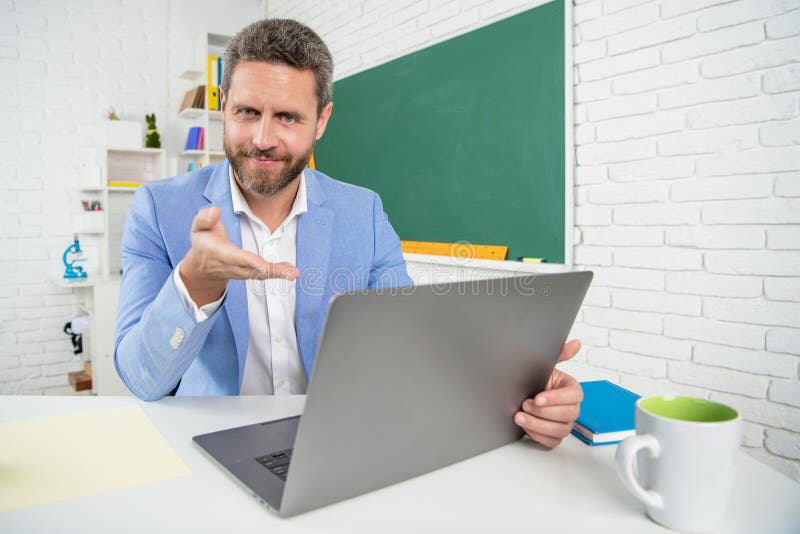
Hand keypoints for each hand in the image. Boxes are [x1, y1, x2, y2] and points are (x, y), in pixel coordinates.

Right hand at [180, 206, 299, 305]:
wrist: (203, 267)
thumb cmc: (203, 242)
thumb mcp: (197, 227)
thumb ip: (204, 219)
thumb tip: (215, 211)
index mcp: (219, 253)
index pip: (236, 257)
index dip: (250, 262)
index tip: (263, 266)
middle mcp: (232, 265)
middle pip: (253, 269)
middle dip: (271, 271)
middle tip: (290, 273)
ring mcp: (241, 272)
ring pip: (261, 274)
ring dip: (279, 273)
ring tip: (294, 272)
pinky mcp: (249, 273)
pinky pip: (264, 275)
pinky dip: (278, 273)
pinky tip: (291, 271)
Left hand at [514, 339, 582, 447]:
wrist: (522, 394)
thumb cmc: (536, 380)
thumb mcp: (546, 365)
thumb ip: (561, 354)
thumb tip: (576, 343)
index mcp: (572, 390)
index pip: (574, 396)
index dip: (557, 399)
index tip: (538, 397)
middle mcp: (571, 408)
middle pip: (569, 415)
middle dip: (544, 412)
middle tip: (525, 405)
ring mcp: (564, 423)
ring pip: (560, 430)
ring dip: (538, 424)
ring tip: (519, 416)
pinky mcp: (554, 436)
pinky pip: (552, 441)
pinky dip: (538, 435)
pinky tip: (525, 426)